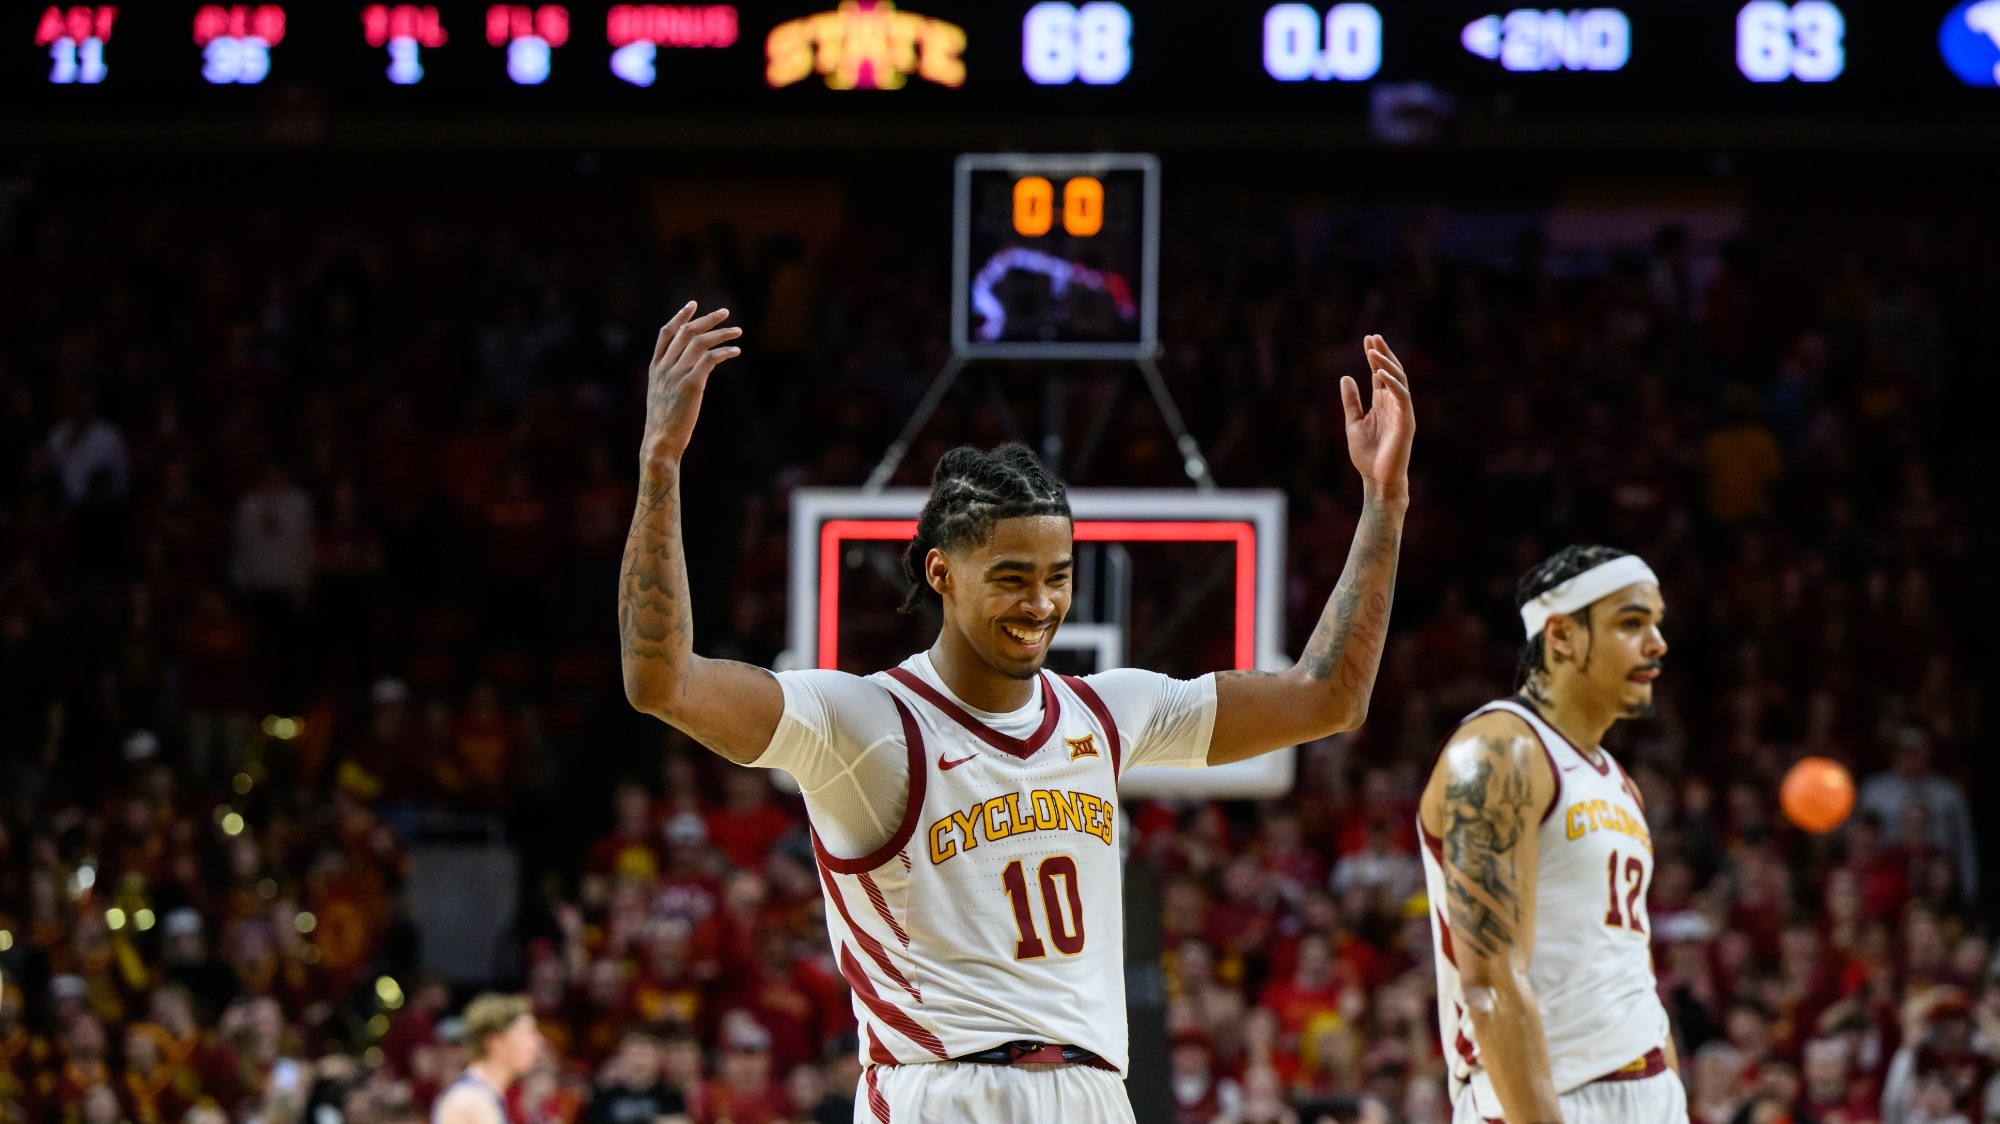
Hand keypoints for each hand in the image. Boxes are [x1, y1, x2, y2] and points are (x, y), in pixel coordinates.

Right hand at [642, 302, 742, 464]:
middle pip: (686, 332)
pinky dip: (724, 352)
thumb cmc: (664, 423)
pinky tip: (736, 351)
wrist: (660, 441)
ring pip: (700, 342)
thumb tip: (691, 371)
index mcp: (655, 368)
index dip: (680, 317)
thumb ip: (670, 379)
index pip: (666, 333)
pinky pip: (710, 359)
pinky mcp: (691, 384)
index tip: (693, 305)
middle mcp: (664, 367)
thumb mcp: (661, 396)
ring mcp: (676, 374)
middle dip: (707, 319)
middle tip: (725, 312)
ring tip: (737, 331)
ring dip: (721, 334)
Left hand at [1342, 334, 1414, 499]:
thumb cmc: (1367, 456)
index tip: (1367, 340)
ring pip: (1399, 381)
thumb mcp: (1353, 424)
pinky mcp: (1407, 421)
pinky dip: (1393, 384)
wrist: (1377, 480)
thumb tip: (1345, 377)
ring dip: (1387, 365)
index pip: (1380, 375)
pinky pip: (1402, 397)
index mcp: (1382, 404)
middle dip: (1383, 354)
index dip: (1374, 357)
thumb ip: (1351, 402)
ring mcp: (1402, 412)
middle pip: (1391, 373)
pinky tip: (1379, 373)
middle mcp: (1394, 404)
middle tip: (1373, 338)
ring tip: (1374, 352)